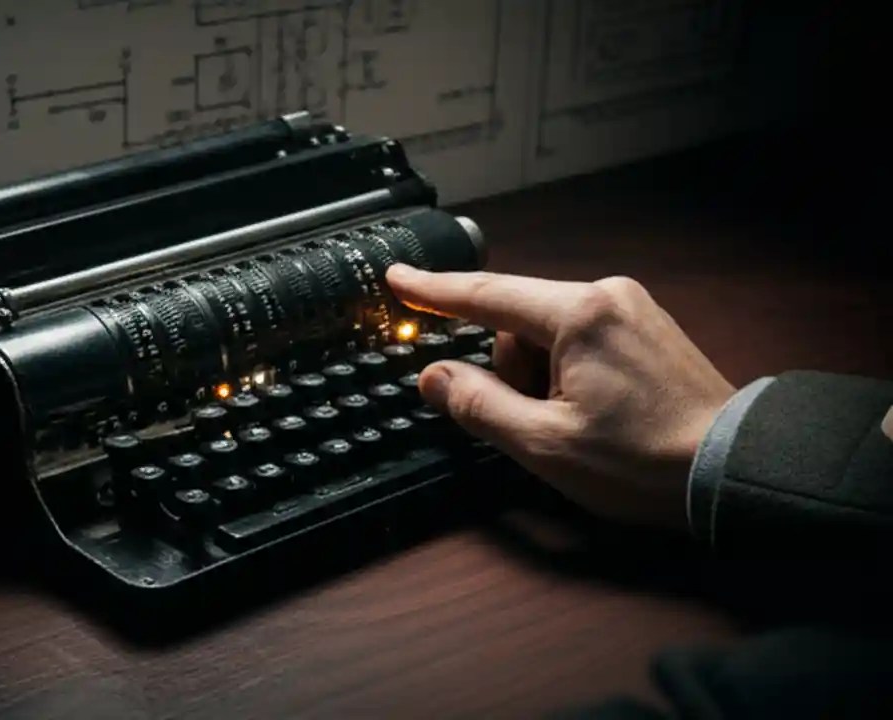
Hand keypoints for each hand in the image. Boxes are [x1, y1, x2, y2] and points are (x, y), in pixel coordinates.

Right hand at [385, 265, 734, 529]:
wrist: (735, 470)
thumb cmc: (642, 462)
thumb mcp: (545, 443)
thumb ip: (478, 405)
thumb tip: (434, 377)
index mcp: (578, 314)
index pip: (485, 296)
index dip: (434, 291)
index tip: (397, 276)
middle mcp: (606, 295)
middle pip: (517, 324)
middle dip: (510, 373)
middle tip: (538, 424)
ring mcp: (632, 309)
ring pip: (548, 336)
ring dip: (541, 379)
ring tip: (578, 426)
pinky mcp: (648, 329)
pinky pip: (582, 342)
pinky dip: (568, 376)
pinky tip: (595, 414)